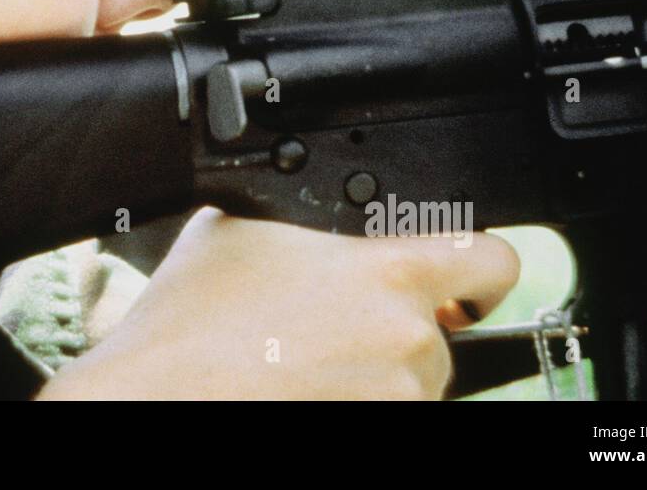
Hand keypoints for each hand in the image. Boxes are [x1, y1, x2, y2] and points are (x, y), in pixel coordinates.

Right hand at [36, 206, 519, 399]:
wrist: (154, 399)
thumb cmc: (186, 325)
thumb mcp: (234, 230)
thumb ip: (293, 217)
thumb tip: (299, 208)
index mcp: (386, 273)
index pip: (492, 260)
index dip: (479, 266)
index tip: (462, 282)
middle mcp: (407, 341)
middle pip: (436, 333)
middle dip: (392, 332)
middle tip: (327, 331)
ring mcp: (397, 401)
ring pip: (410, 385)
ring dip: (372, 377)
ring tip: (302, 365)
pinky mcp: (378, 438)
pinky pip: (383, 414)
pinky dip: (353, 404)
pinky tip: (301, 391)